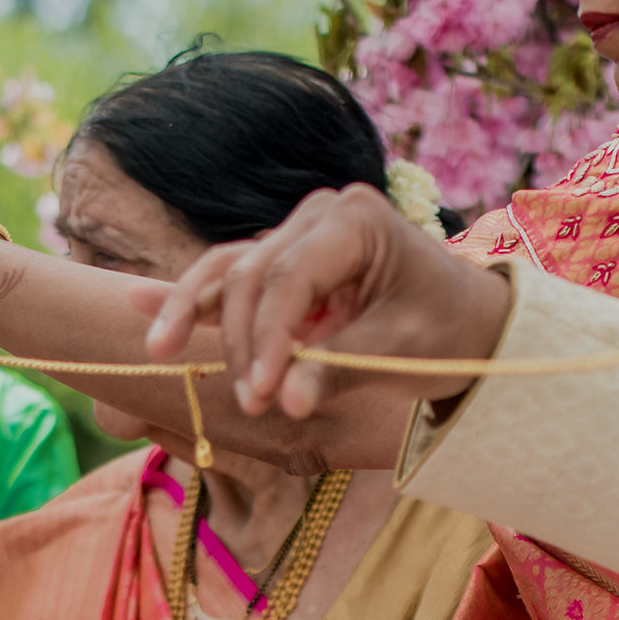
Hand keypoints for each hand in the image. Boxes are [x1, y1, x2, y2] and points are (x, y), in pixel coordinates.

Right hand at [145, 186, 515, 421]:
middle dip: (241, 341)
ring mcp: (299, 234)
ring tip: (157, 352)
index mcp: (355, 221)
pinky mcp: (286, 262)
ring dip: (193, 313)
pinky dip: (197, 303)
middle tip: (250, 403)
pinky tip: (145, 312)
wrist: (474, 322)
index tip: (261, 395)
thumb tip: (281, 403)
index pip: (290, 278)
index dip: (268, 339)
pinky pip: (234, 279)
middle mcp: (320, 215)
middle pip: (253, 275)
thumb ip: (336, 371)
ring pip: (230, 270)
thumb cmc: (447, 330)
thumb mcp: (398, 353)